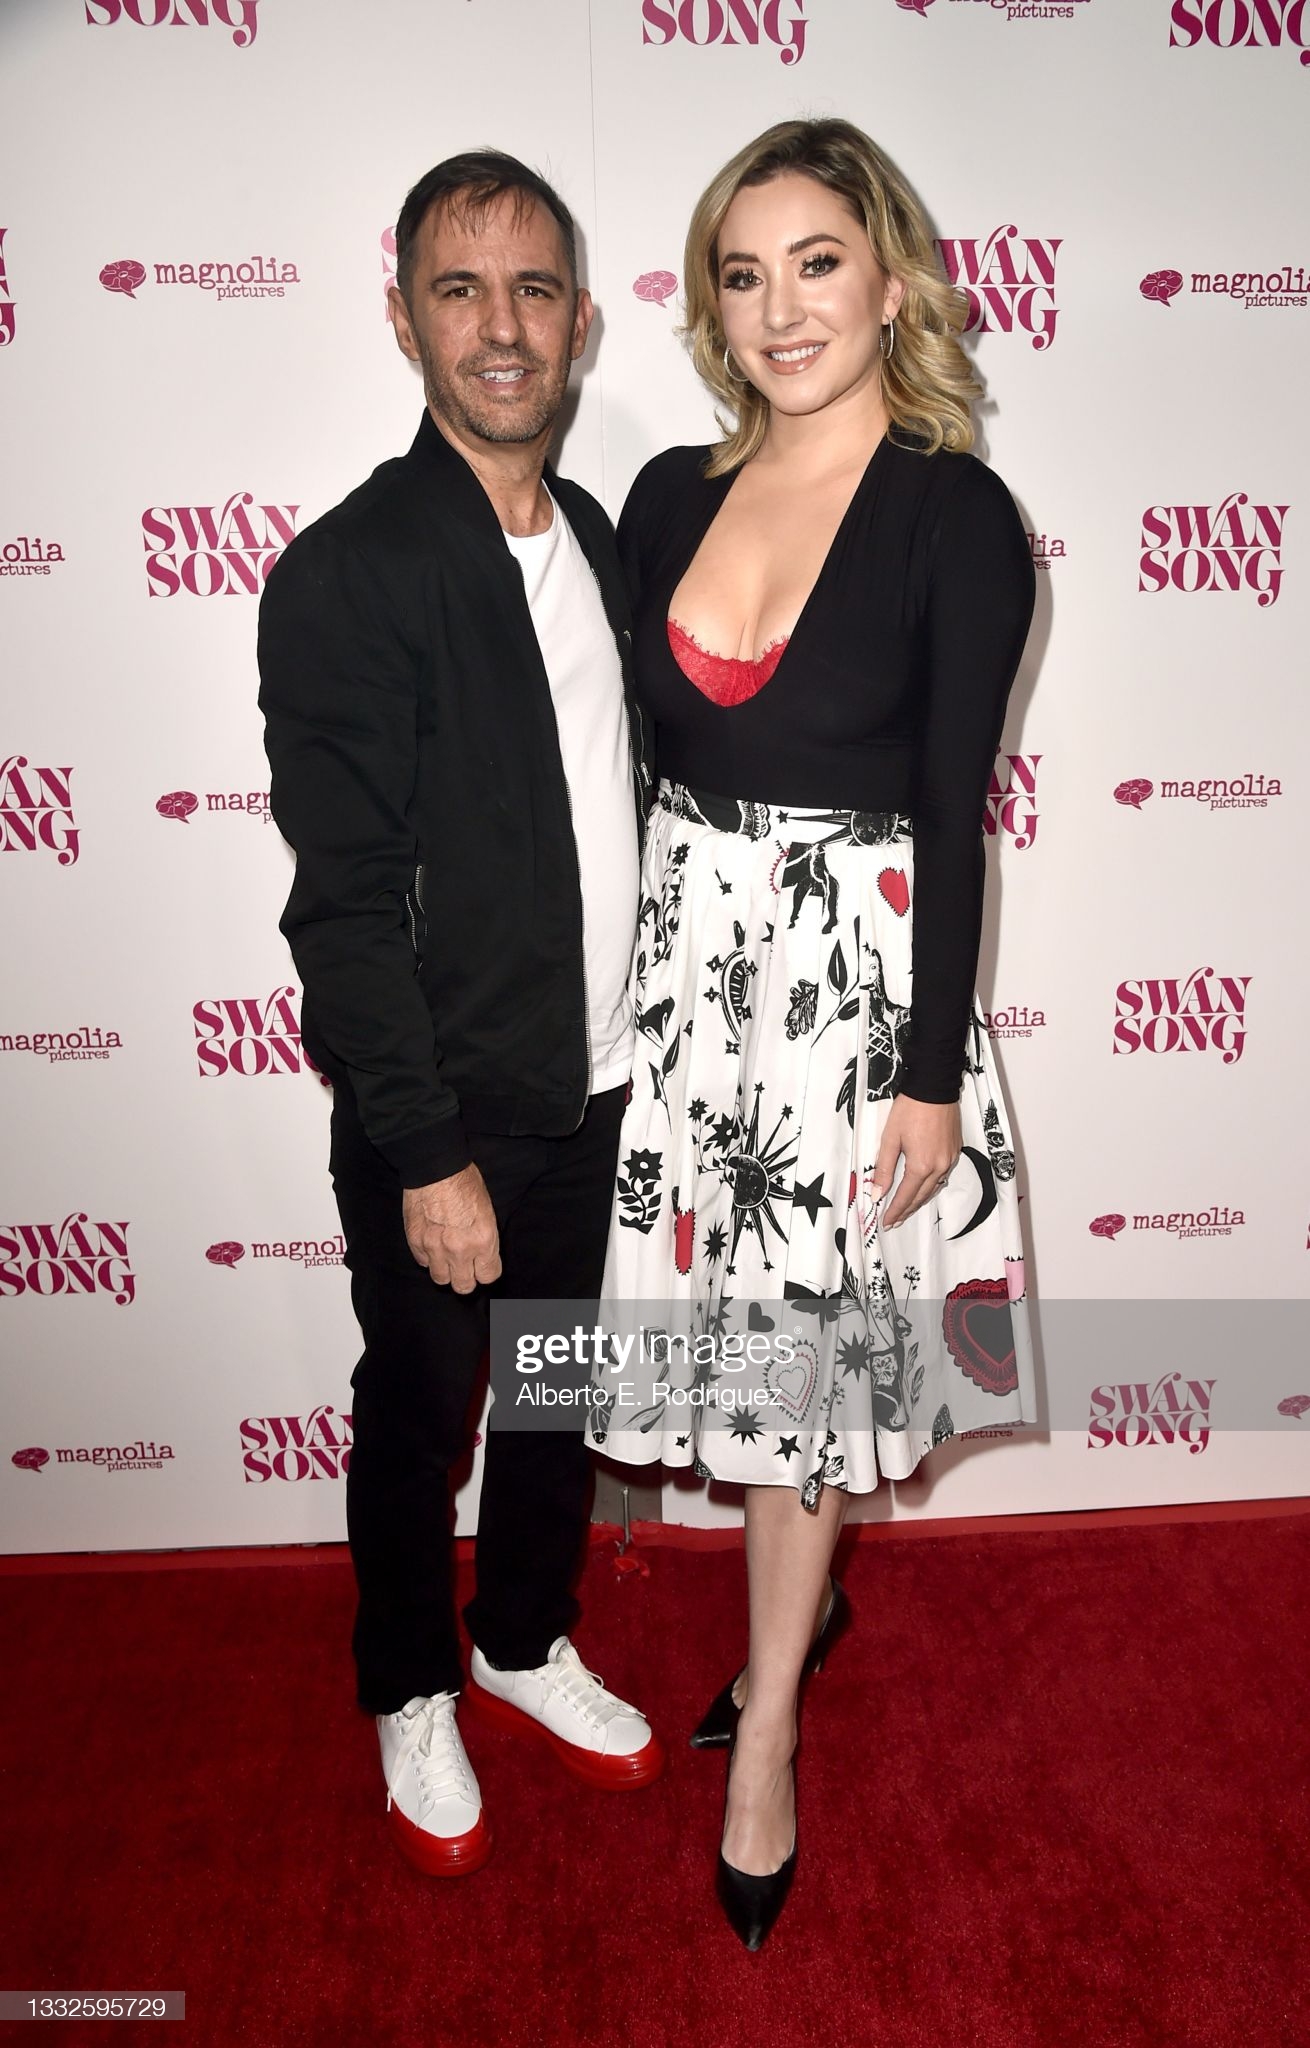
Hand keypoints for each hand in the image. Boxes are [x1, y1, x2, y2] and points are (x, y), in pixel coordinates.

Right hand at [402, 1164, 500, 1293]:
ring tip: (447, 1256)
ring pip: (440, 1279)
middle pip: (463, 1286)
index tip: (483, 1265)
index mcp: (483, 1240)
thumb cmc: (464, 1182)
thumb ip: (485, 1239)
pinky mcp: (415, 1242)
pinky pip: (423, 1262)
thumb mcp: (487, 1211)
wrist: (435, 1167)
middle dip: (466, 1278)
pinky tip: (432, 1243)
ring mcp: (434, 1248)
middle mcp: (459, 1249)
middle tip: (465, 1267)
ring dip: (445, 1270)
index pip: (488, 1276)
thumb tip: (482, 1255)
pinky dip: (428, 1257)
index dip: (486, 1271)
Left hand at [869, 1096, 961, 1229]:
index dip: (895, 1211)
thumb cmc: (910, 1109)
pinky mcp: (955, 1150)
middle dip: (907, 1210)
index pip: (906, 1196)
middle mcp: (940, 1167)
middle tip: (895, 1220)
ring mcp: (950, 1159)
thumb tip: (878, 1193)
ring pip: (934, 1188)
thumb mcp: (890, 1138)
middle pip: (921, 1196)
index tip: (886, 1222)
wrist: (934, 1087)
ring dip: (919, 1200)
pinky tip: (923, 1187)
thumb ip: (884, 1168)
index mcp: (921, 1166)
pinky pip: (943, 1176)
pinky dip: (931, 1186)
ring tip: (907, 1208)